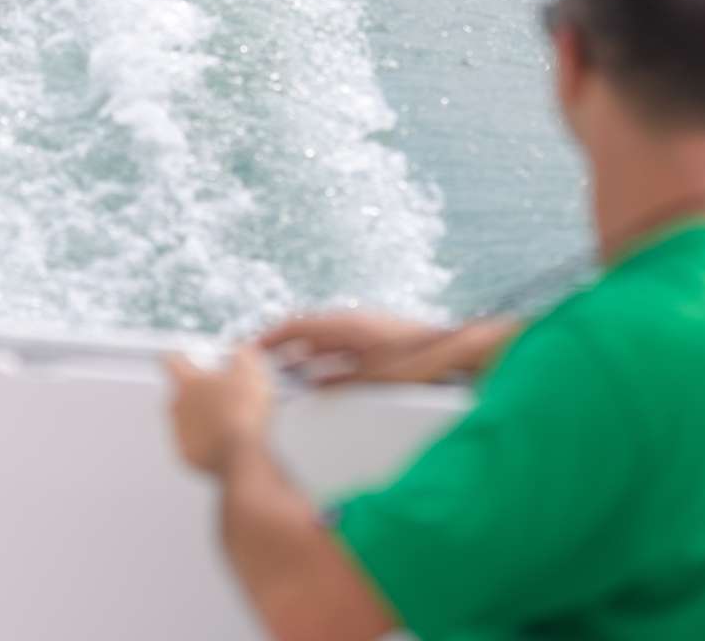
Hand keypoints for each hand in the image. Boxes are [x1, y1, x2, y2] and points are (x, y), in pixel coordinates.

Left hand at [165, 346, 273, 474]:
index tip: (188, 356)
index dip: (181, 355)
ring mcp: (180, 432)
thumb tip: (241, 349)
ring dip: (203, 416)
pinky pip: (194, 442)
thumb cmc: (243, 412)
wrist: (242, 456)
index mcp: (188, 382)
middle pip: (182, 391)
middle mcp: (177, 406)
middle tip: (223, 392)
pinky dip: (206, 440)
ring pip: (187, 417)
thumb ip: (241, 354)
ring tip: (228, 419)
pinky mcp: (187, 455)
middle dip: (200, 390)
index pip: (172, 360)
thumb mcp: (249, 370)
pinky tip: (225, 439)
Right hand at [259, 310, 515, 385]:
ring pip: (322, 341)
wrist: (456, 351)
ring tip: (283, 375)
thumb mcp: (373, 378)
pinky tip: (320, 379)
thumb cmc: (417, 362)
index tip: (249, 348)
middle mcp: (352, 323)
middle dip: (282, 347)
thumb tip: (310, 382)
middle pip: (307, 332)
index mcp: (345, 326)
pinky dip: (321, 360)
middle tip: (259, 365)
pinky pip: (338, 348)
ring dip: (302, 354)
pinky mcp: (375, 341)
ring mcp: (364, 330)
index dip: (271, 337)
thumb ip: (339, 380)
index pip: (297, 326)